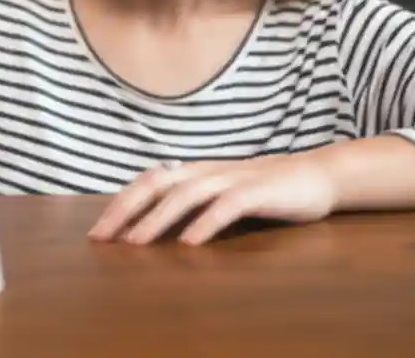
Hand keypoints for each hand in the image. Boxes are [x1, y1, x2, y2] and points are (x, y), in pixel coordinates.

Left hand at [88, 154, 336, 245]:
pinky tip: (190, 244)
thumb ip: (191, 202)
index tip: (97, 231)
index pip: (149, 181)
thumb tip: (152, 224)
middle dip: (126, 209)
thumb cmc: (263, 189)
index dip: (121, 203)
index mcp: (196, 171)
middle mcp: (208, 171)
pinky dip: (206, 223)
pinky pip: (227, 206)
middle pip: (157, 183)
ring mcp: (233, 178)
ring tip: (135, 243)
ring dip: (157, 219)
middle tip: (102, 238)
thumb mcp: (221, 192)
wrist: (317, 175)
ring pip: (186, 195)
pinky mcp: (258, 191)